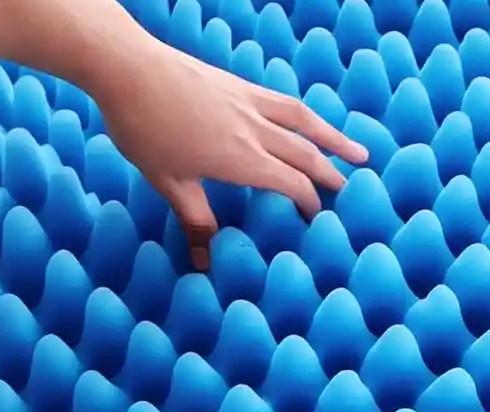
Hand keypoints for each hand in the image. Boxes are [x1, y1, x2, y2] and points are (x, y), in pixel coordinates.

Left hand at [89, 34, 367, 270]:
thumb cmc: (144, 129)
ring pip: (305, 123)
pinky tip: (307, 120)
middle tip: (352, 190)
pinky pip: (284, 103)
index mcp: (241, 160)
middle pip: (306, 155)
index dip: (309, 202)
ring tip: (359, 151)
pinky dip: (305, 116)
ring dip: (334, 139)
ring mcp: (250, 103)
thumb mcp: (168, 181)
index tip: (316, 218)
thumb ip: (195, 219)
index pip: (291, 184)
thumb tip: (205, 263)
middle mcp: (255, 131)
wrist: (130, 70)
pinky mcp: (240, 85)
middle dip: (331, 174)